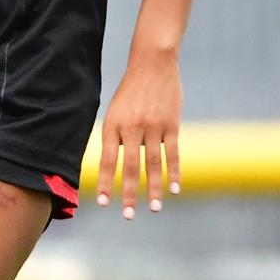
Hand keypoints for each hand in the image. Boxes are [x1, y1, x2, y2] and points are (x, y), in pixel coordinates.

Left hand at [96, 46, 181, 219]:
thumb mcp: (115, 111)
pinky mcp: (171, 124)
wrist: (152, 63)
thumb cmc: (131, 91)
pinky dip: (174, 173)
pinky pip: (173, 153)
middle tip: (128, 216)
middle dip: (129, 193)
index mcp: (113, 125)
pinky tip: (175, 189)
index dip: (105, 182)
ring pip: (153, 164)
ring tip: (155, 209)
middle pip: (130, 167)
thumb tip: (112, 166)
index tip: (103, 203)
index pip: (106, 160)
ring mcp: (153, 126)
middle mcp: (131, 128)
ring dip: (154, 189)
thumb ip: (115, 138)